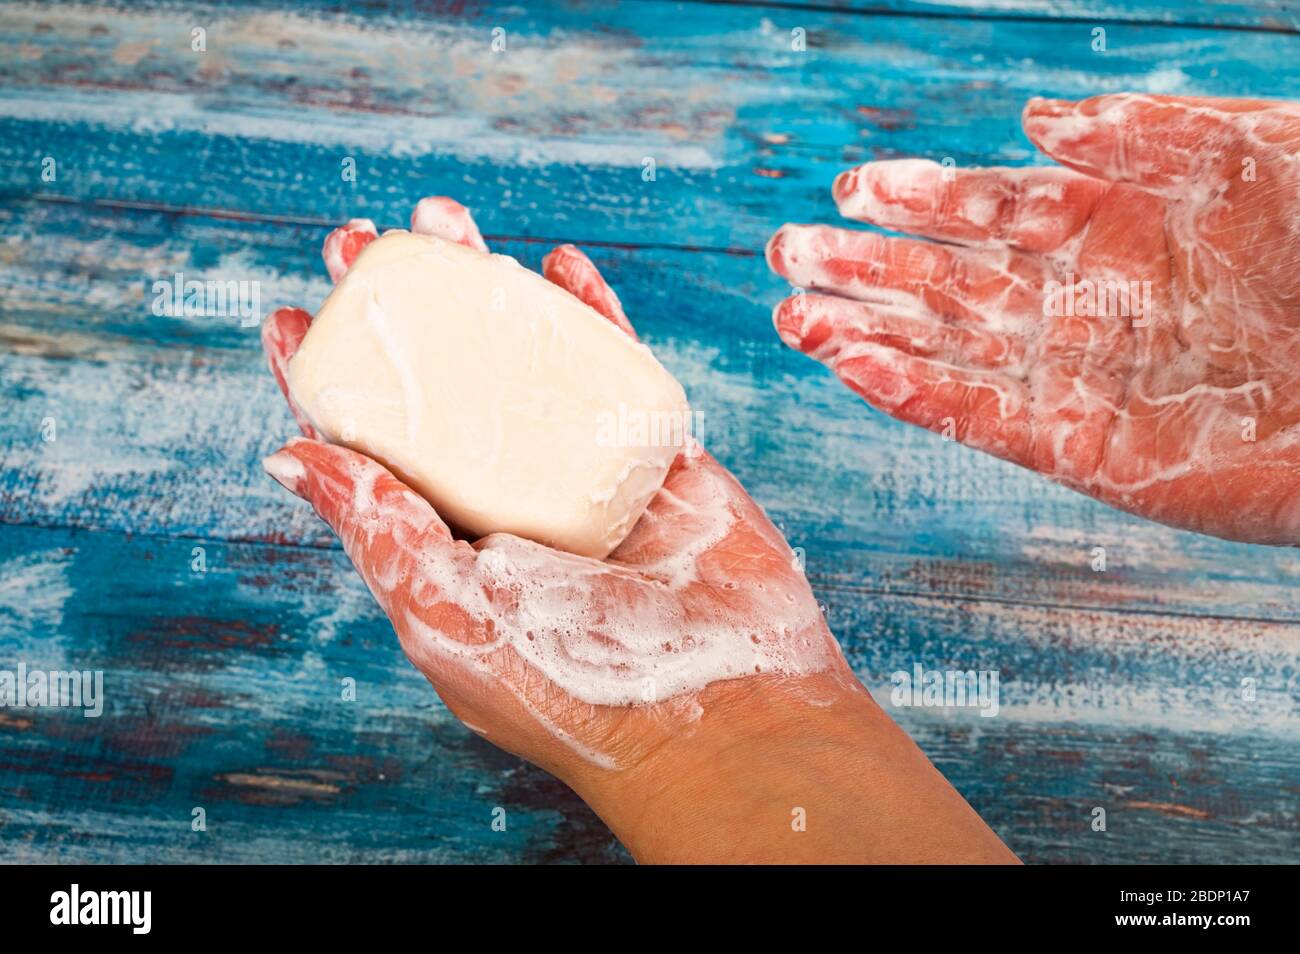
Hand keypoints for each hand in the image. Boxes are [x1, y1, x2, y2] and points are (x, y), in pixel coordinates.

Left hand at [261, 199, 1014, 862]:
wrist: (719, 712)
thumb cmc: (574, 690)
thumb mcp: (449, 616)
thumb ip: (379, 533)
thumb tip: (289, 455)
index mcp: (443, 545)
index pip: (367, 448)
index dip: (326, 381)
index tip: (295, 316)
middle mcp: (505, 501)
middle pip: (439, 384)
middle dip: (399, 312)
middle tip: (363, 243)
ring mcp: (578, 473)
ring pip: (520, 362)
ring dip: (481, 291)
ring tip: (443, 223)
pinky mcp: (648, 456)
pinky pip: (612, 369)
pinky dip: (590, 314)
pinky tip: (558, 266)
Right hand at [767, 94, 1299, 544]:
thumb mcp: (1247, 156)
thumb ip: (1141, 134)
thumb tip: (1031, 120)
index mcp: (1110, 226)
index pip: (988, 207)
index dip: (919, 196)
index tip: (853, 186)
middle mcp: (1076, 301)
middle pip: (946, 282)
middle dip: (865, 267)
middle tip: (788, 250)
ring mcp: (1073, 376)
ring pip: (944, 351)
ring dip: (866, 334)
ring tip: (794, 314)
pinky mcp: (1079, 448)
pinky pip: (977, 419)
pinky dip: (915, 394)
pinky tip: (858, 367)